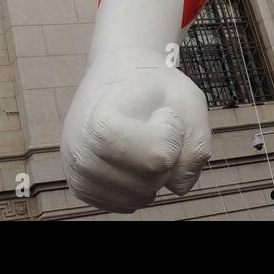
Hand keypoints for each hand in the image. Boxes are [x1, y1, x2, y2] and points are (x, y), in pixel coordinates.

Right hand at [60, 51, 211, 212]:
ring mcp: (76, 173)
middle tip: (149, 122)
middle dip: (164, 154)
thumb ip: (197, 145)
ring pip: (140, 198)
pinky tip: (130, 156)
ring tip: (137, 137)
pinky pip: (127, 204)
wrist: (117, 69)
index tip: (160, 110)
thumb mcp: (188, 100)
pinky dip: (139, 185)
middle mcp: (80, 154)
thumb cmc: (153, 83)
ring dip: (152, 171)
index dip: (172, 133)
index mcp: (100, 125)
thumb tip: (176, 186)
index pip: (160, 159)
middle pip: (150, 182)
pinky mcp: (80, 187)